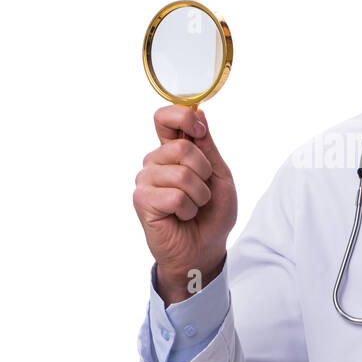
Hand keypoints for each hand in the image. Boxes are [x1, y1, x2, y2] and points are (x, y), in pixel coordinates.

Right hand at [133, 105, 237, 303]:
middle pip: (181, 147)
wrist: (205, 248)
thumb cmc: (211, 214)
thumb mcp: (218, 175)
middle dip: (203, 173)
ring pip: (181, 174)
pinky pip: (175, 196)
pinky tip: (181, 216)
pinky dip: (188, 209)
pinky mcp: (142, 200)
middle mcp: (155, 162)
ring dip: (199, 195)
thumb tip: (198, 113)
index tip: (199, 131)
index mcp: (172, 151)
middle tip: (202, 192)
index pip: (164, 118)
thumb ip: (207, 146)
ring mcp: (146, 180)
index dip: (181, 117)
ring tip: (192, 207)